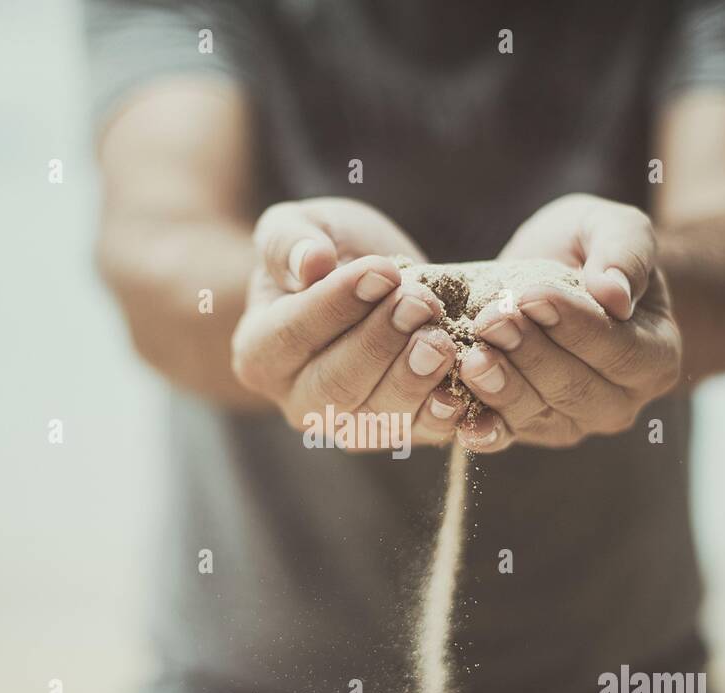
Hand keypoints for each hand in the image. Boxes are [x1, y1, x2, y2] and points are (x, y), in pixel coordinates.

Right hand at [232, 198, 469, 449]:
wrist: (377, 285)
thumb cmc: (328, 252)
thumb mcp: (301, 227)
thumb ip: (289, 241)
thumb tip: (310, 263)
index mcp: (260, 353)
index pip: (293, 335)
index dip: (338, 305)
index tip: (382, 271)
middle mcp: (298, 401)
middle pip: (336, 385)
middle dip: (381, 343)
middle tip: (420, 303)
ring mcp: (348, 425)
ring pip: (379, 417)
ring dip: (414, 377)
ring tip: (442, 338)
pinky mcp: (397, 433)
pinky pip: (421, 433)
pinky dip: (446, 412)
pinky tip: (465, 384)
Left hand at [455, 194, 681, 451]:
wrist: (547, 276)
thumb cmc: (588, 250)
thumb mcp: (614, 228)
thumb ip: (626, 251)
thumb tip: (615, 295)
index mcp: (654, 358)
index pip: (617, 350)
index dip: (572, 325)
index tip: (530, 295)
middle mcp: (618, 403)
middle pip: (573, 389)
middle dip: (529, 354)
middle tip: (491, 319)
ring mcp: (571, 424)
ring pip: (535, 414)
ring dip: (500, 385)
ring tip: (471, 354)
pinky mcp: (526, 430)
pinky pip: (502, 436)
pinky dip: (480, 428)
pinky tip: (458, 417)